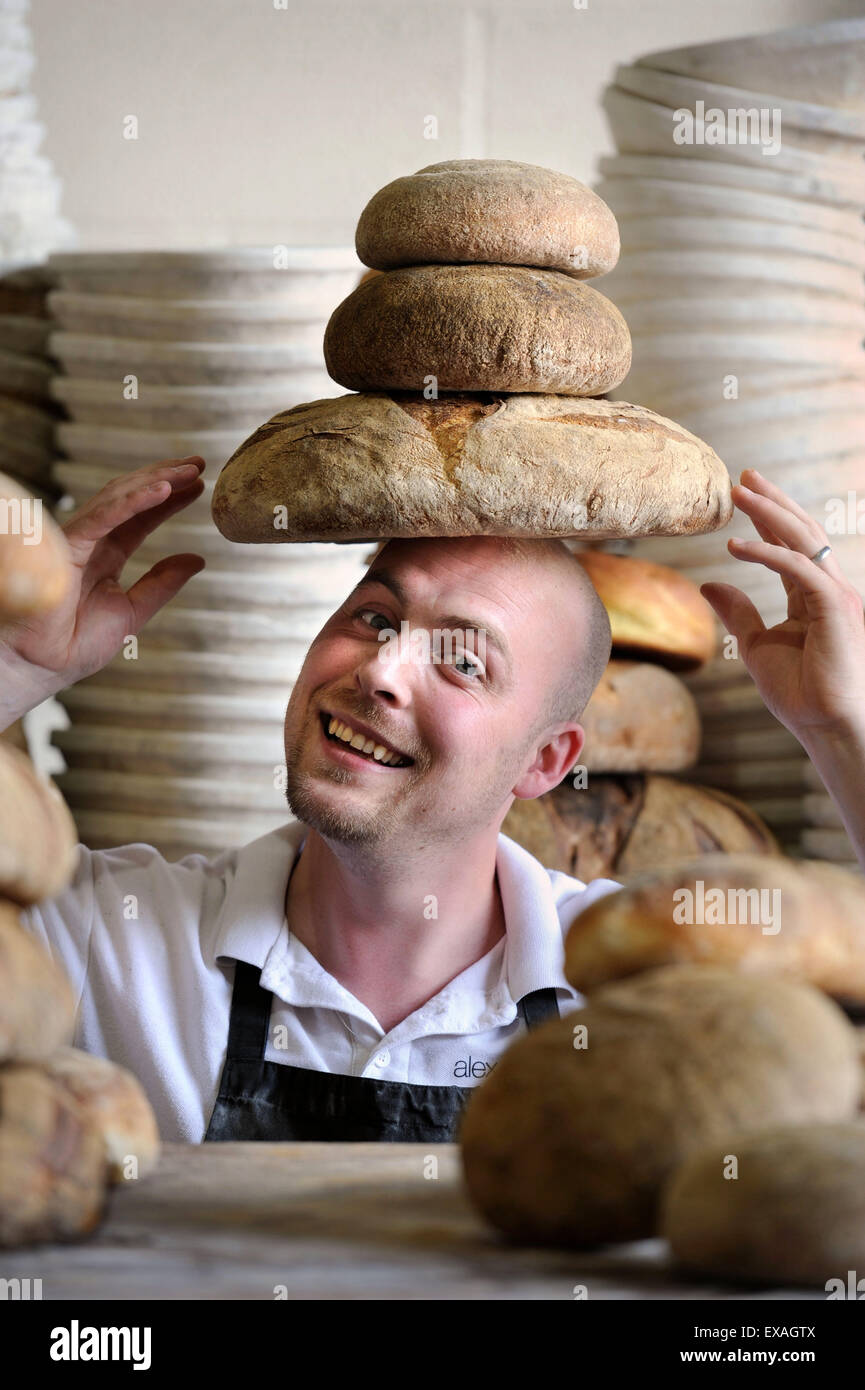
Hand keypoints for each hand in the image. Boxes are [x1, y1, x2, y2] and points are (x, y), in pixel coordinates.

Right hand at [0, 457, 206, 719]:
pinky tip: (162, 490)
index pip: (141, 518)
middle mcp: (90, 541)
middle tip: (199, 463)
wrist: (42, 666)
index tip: (199, 483)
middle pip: (131, 498)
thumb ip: (163, 583)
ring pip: (119, 498)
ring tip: (188, 470)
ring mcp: (76, 540)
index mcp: (104, 556)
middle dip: (165, 477)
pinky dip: (134, 501)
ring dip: (155, 480)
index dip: (169, 499)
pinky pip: (104, 516)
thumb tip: (197, 559)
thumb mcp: (134, 610)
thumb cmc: (75, 645)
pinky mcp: (66, 545)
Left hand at [700, 467, 864, 743]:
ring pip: (803, 541)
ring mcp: (837, 596)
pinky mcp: (835, 607)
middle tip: (744, 476)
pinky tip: (734, 546)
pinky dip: (767, 553)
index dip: (769, 520)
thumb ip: (737, 612)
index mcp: (814, 598)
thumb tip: (709, 583)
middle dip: (773, 502)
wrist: (828, 727)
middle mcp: (831, 590)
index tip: (744, 495)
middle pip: (802, 533)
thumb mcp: (756, 646)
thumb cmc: (801, 694)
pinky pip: (798, 569)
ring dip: (770, 513)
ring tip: (738, 491)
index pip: (792, 548)